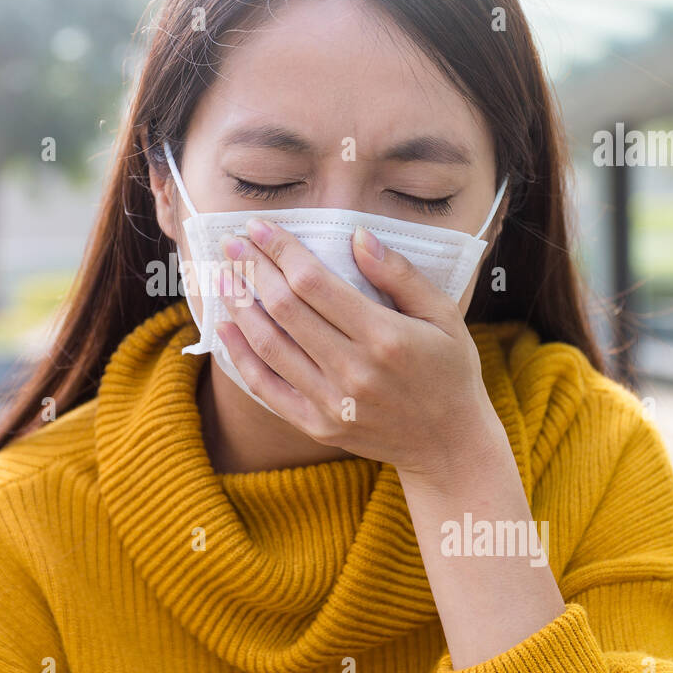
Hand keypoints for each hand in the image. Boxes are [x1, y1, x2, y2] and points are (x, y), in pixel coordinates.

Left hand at [213, 217, 508, 485]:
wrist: (449, 446)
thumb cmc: (450, 371)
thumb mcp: (444, 315)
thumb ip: (401, 274)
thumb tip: (357, 236)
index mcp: (385, 336)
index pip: (315, 283)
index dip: (281, 251)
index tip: (258, 226)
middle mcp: (353, 370)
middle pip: (285, 309)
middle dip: (252, 268)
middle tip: (231, 241)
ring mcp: (332, 402)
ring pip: (269, 345)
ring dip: (239, 306)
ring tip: (222, 275)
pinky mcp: (318, 426)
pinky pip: (267, 388)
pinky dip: (240, 356)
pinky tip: (224, 328)